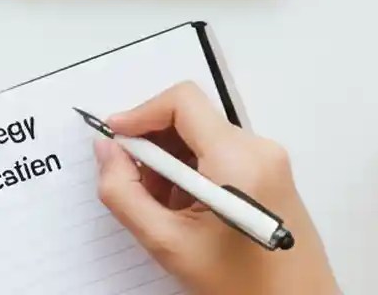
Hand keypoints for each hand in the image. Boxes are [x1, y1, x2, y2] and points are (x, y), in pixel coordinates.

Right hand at [95, 82, 339, 294]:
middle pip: (190, 118)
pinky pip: (219, 154)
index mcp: (238, 158)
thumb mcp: (168, 243)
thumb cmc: (239, 284)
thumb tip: (105, 150)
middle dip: (153, 145)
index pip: (182, 101)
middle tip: (134, 185)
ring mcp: (269, 159)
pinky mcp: (271, 172)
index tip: (114, 138)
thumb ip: (125, 193)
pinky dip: (192, 172)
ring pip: (202, 137)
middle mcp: (258, 148)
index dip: (141, 112)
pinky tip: (187, 212)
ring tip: (163, 209)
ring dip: (171, 162)